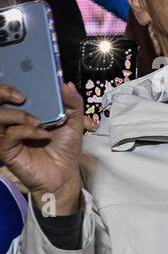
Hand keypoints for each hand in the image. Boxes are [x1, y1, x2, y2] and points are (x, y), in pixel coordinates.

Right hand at [0, 84, 84, 213]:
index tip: (27, 78)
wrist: (64, 174)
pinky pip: (9, 134)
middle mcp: (12, 120)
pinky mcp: (6, 149)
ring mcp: (7, 134)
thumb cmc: (65, 148)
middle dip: (4, 92)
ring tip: (38, 121)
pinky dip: (26, 130)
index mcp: (24, 110)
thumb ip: (73, 103)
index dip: (11, 84)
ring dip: (18, 114)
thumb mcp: (74, 123)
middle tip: (22, 96)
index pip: (9, 93)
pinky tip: (42, 134)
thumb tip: (67, 84)